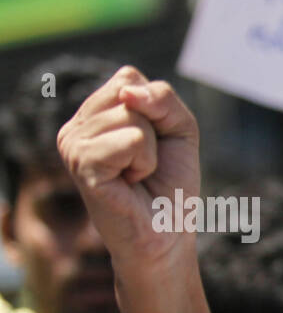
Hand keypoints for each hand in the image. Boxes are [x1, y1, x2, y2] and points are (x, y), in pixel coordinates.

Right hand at [57, 66, 200, 275]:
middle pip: (130, 93)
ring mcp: (73, 142)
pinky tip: (131, 182)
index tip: (154, 145)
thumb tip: (129, 93)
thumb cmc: (170, 185)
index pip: (129, 78)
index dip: (157, 110)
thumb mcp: (180, 130)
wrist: (165, 234)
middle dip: (156, 132)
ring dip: (151, 151)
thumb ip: (163, 98)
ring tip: (137, 175)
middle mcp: (77, 124)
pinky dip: (146, 161)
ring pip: (132, 116)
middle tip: (146, 165)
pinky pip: (133, 140)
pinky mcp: (81, 163)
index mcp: (95, 113)